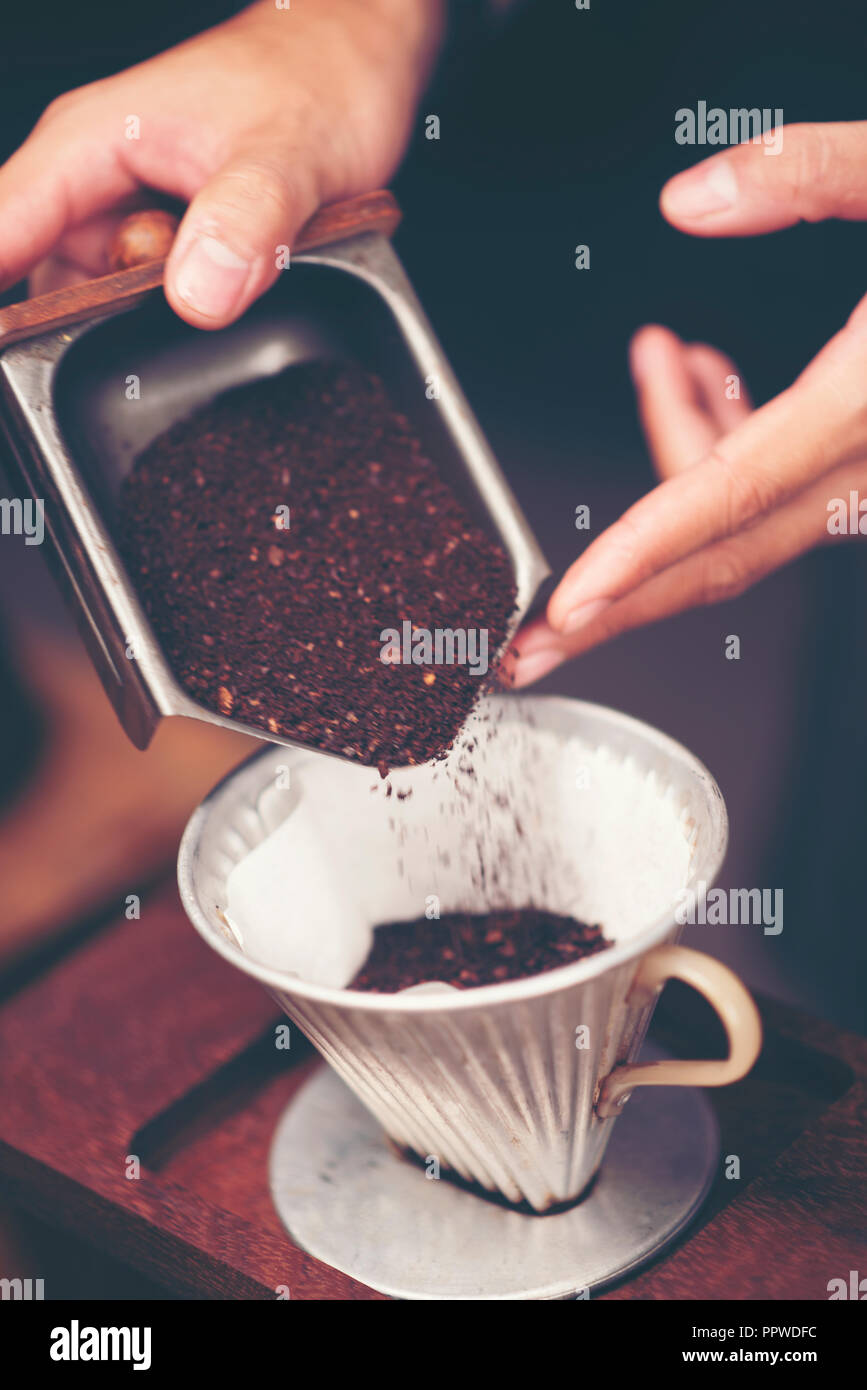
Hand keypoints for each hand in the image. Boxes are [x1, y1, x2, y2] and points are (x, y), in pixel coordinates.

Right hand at [0, 0, 443, 326]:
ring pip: (111, 307)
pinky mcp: (175, 248)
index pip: (3, 227)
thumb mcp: (288, 151)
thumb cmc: (320, 78)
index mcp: (90, 142)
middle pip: (51, 288)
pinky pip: (158, 304)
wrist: (364, 65)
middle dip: (97, 330)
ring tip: (230, 284)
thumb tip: (195, 295)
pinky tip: (237, 296)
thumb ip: (244, 221)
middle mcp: (99, 184)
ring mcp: (136, 219)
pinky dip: (192, 315)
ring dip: (155, 325)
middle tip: (184, 315)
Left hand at [511, 122, 866, 687]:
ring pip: (745, 510)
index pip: (728, 500)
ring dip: (676, 456)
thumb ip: (815, 172)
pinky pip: (783, 482)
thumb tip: (691, 201)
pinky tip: (713, 371)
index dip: (638, 557)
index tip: (568, 606)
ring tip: (664, 360)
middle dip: (619, 600)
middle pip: (720, 557)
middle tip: (531, 643)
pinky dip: (727, 440)